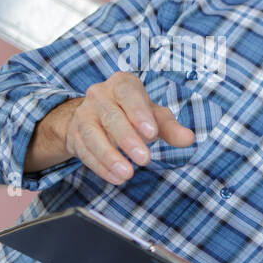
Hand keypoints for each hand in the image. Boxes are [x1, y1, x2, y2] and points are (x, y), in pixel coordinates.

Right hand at [30, 71, 194, 180]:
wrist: (96, 117)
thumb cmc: (133, 113)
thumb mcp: (154, 116)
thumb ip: (170, 127)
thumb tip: (188, 138)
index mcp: (122, 84)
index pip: (129, 93)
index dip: (139, 113)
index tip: (152, 133)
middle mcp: (99, 96)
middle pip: (112, 117)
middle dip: (128, 139)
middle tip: (145, 160)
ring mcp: (83, 115)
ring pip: (92, 135)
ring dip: (110, 156)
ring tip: (127, 174)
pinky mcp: (74, 135)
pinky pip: (84, 151)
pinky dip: (100, 166)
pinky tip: (116, 178)